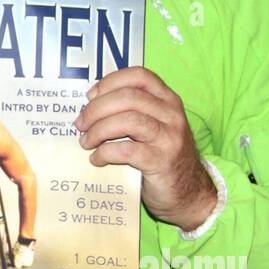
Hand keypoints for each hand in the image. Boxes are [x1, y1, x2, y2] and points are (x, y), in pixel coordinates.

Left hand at [74, 66, 216, 231]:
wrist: (188, 192)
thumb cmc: (161, 156)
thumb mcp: (153, 127)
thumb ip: (131, 112)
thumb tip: (89, 108)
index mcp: (168, 100)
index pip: (139, 76)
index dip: (110, 82)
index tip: (91, 96)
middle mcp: (171, 114)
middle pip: (128, 97)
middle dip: (97, 109)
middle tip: (80, 124)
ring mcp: (169, 137)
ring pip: (128, 120)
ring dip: (99, 130)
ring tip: (86, 142)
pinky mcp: (161, 161)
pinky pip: (127, 150)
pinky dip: (105, 153)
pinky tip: (97, 159)